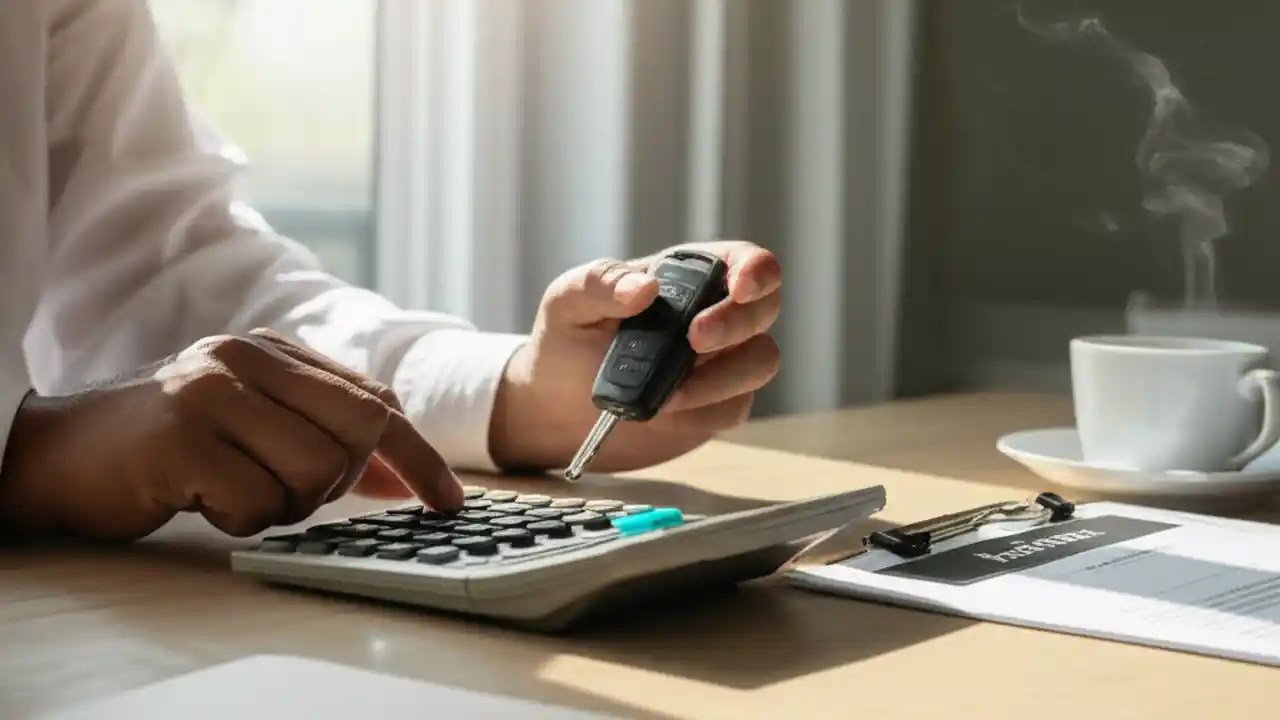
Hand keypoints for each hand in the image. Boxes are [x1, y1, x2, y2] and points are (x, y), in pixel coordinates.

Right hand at [0, 329, 461, 540]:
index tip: (448, 500)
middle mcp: (246, 358)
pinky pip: (257, 503)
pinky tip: (201, 500)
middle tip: (290, 489)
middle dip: (342, 478)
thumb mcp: (253, 425)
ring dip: (285, 504)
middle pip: (360, 428)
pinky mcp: (181, 440)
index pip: (375, 398)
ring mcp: (212, 394)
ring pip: (316, 470)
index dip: (416, 454)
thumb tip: (399, 475)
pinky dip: (240, 519)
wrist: (59, 453)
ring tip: (235, 490)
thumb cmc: (169, 445)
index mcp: (272, 350)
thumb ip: (323, 436)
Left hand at [490, 240, 781, 471]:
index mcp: (685, 276)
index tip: (739, 288)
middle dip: (736, 324)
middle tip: (694, 341)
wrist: (557, 408)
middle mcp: (713, 313)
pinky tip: (666, 411)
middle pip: (765, 308)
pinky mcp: (717, 404)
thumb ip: (601, 284)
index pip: (745, 260)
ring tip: (667, 393)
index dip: (756, 271)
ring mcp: (721, 361)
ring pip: (759, 362)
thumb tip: (644, 288)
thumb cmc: (566, 341)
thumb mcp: (567, 302)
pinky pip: (735, 407)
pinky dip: (704, 412)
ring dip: (720, 378)